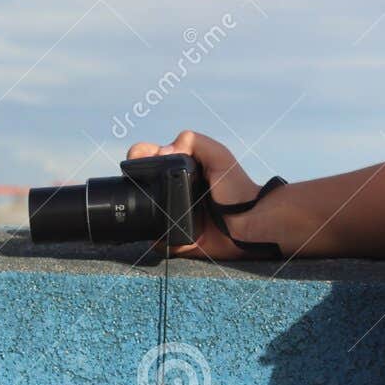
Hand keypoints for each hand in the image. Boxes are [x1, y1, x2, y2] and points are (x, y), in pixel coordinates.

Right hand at [125, 130, 278, 260]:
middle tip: (143, 185)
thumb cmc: (237, 187)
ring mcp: (175, 216)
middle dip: (135, 184)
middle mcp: (174, 191)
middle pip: (141, 186)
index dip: (139, 156)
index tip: (140, 159)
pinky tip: (164, 234)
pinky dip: (158, 240)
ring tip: (152, 211)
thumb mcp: (218, 155)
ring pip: (146, 214)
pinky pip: (159, 242)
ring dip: (143, 213)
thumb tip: (165, 150)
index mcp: (181, 169)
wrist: (249, 222)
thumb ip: (194, 142)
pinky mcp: (179, 239)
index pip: (149, 158)